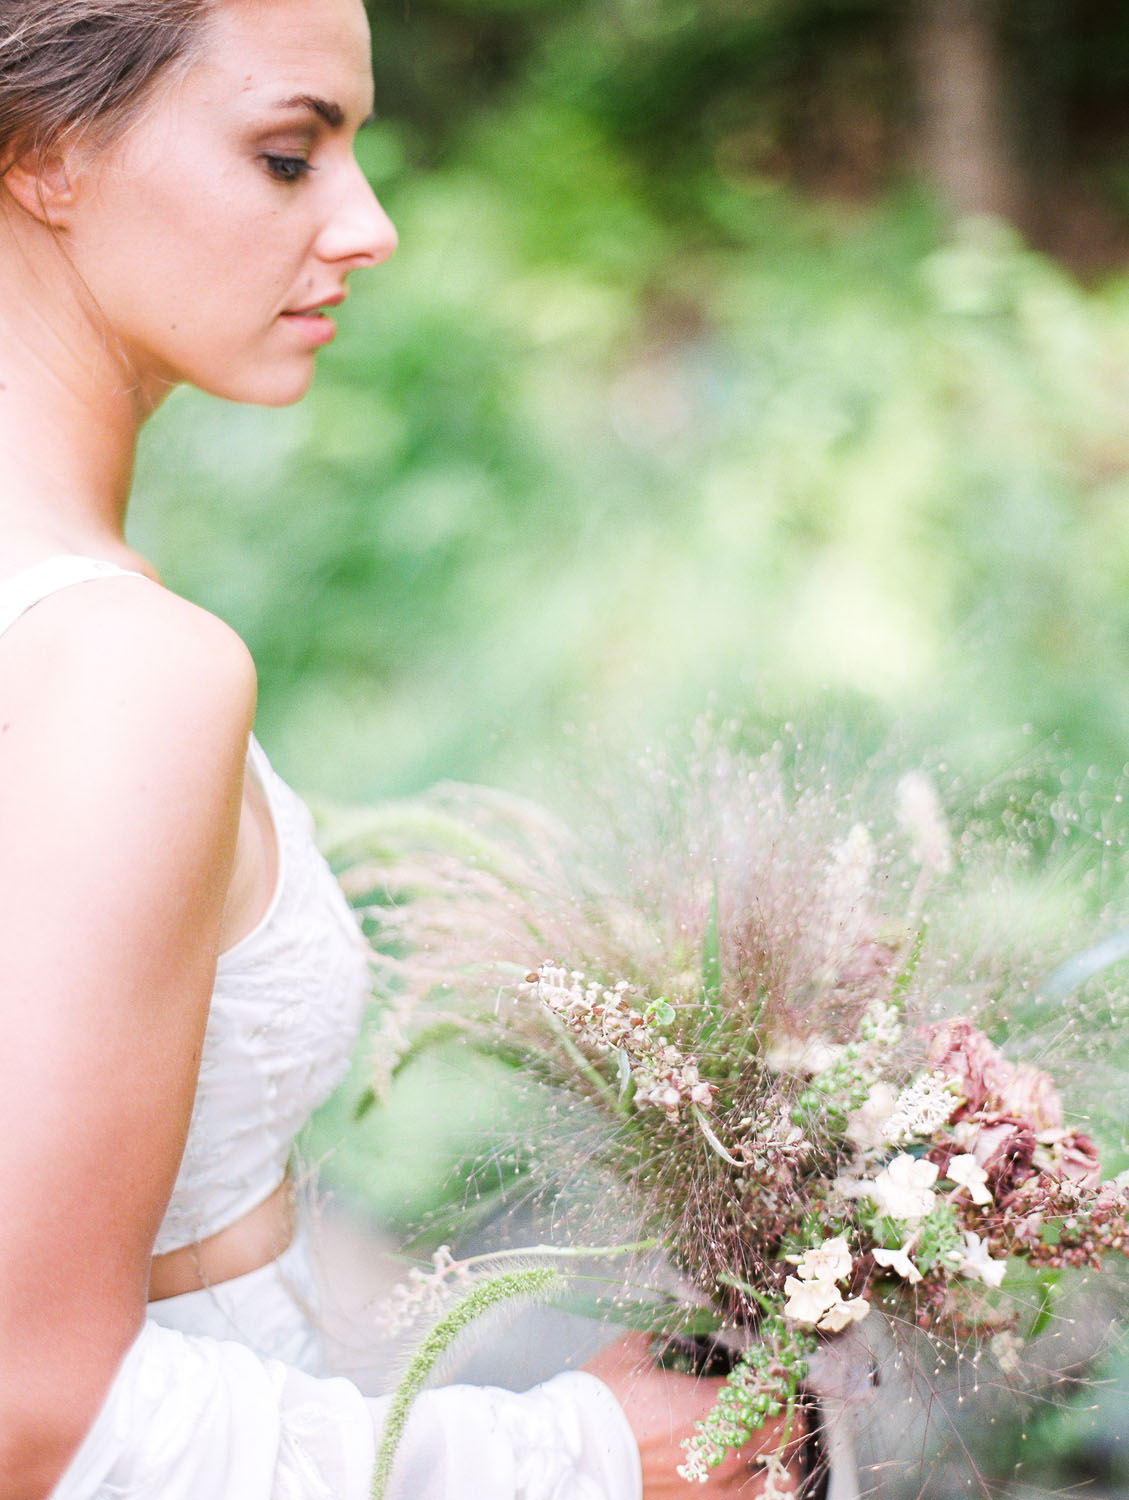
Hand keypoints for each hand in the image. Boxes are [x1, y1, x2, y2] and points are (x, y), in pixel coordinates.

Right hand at [584, 1333, 803, 1497]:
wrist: (573, 1455)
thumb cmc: (602, 1404)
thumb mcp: (635, 1349)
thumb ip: (664, 1328)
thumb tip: (675, 1312)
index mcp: (716, 1408)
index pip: (772, 1388)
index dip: (780, 1375)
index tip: (778, 1366)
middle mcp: (726, 1452)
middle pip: (786, 1434)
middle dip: (784, 1413)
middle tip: (774, 1400)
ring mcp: (716, 1489)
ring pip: (777, 1478)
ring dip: (777, 1457)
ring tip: (769, 1444)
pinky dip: (753, 1486)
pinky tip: (744, 1474)